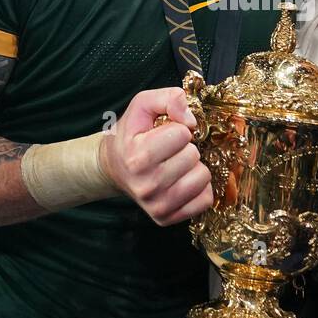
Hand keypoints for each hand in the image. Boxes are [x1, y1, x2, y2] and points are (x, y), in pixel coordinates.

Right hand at [98, 87, 211, 226]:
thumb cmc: (130, 134)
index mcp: (138, 156)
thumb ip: (167, 99)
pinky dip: (198, 188)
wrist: (113, 167)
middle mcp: (146, 185)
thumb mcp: (142, 105)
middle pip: (193, 156)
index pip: (182, 134)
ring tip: (175, 165)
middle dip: (185, 148)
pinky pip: (204, 200)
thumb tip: (191, 119)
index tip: (163, 134)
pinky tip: (181, 181)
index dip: (177, 129)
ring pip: (203, 177)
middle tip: (168, 151)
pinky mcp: (166, 218)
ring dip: (193, 167)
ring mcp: (156, 205)